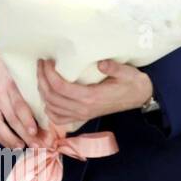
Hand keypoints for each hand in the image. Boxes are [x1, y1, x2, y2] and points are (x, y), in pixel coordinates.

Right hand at [0, 48, 38, 148]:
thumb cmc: (9, 67)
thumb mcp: (21, 72)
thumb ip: (31, 88)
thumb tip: (49, 108)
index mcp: (10, 84)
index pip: (19, 105)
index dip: (27, 120)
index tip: (36, 132)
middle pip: (11, 119)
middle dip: (25, 135)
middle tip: (37, 146)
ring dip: (10, 139)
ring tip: (21, 147)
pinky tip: (9, 144)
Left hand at [37, 59, 152, 127]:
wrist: (140, 97)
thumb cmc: (132, 82)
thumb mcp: (128, 72)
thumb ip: (114, 68)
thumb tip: (101, 63)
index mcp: (91, 97)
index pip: (60, 87)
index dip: (48, 74)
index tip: (46, 61)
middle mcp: (83, 109)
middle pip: (51, 97)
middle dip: (42, 79)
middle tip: (41, 64)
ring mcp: (81, 115)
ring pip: (51, 108)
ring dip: (42, 91)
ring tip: (42, 75)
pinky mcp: (81, 117)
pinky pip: (58, 118)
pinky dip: (48, 108)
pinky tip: (48, 95)